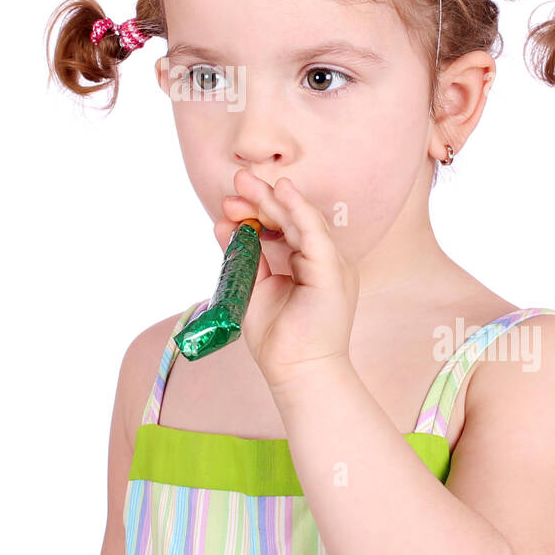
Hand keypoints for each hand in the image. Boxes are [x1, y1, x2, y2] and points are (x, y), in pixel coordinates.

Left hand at [214, 168, 359, 395]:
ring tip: (245, 182)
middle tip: (236, 179)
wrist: (296, 374)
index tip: (227, 203)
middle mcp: (323, 261)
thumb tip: (222, 224)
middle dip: (261, 199)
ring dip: (271, 200)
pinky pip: (314, 233)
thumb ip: (243, 255)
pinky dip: (298, 209)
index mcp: (309, 265)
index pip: (283, 228)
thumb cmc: (278, 340)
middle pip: (291, 220)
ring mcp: (331, 265)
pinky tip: (281, 191)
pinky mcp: (332, 272)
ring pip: (300, 221)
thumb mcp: (252, 287)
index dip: (255, 211)